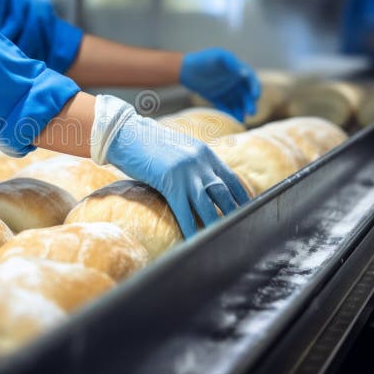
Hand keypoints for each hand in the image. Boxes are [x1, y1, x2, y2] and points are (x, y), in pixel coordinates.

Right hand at [91, 95, 249, 237]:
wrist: (125, 133)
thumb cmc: (147, 143)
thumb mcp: (178, 148)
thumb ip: (193, 163)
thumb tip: (202, 181)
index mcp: (204, 153)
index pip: (231, 178)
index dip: (241, 197)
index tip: (248, 211)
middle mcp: (200, 162)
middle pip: (224, 193)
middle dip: (234, 214)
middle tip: (241, 230)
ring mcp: (186, 172)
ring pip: (208, 205)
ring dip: (217, 225)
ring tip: (223, 240)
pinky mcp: (170, 183)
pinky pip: (185, 212)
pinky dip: (192, 229)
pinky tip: (195, 240)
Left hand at [180, 48, 259, 121]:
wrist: (185, 69)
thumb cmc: (203, 59)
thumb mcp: (218, 56)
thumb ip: (230, 62)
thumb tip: (244, 72)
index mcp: (238, 71)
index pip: (251, 80)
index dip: (254, 88)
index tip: (255, 96)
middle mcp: (235, 82)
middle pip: (246, 95)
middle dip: (249, 103)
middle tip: (251, 112)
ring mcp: (227, 91)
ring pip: (237, 103)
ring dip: (241, 111)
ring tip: (241, 120)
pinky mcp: (218, 99)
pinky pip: (226, 107)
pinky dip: (229, 114)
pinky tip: (232, 120)